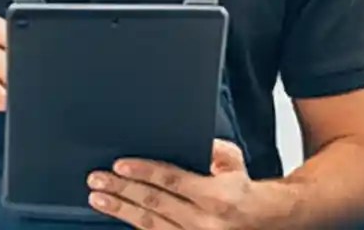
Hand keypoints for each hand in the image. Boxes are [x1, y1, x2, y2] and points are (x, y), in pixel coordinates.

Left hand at [86, 140, 256, 228]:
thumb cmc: (244, 189)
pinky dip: (134, 225)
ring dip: (120, 209)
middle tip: (97, 179)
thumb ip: (212, 149)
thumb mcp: (233, 161)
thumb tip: (186, 141)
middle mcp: (206, 221)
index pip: (172, 180)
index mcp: (218, 195)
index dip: (143, 172)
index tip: (119, 165)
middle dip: (122, 190)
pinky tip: (118, 215)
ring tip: (98, 198)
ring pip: (150, 224)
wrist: (267, 222)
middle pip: (155, 203)